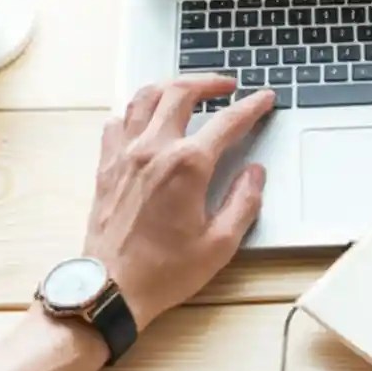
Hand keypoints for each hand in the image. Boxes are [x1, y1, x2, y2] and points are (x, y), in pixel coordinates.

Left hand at [84, 75, 273, 330]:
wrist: (111, 288)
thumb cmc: (164, 271)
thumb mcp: (220, 244)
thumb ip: (243, 202)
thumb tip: (255, 173)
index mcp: (187, 165)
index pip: (228, 122)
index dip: (252, 106)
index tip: (265, 99)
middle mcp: (154, 149)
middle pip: (181, 92)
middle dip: (209, 81)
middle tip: (227, 85)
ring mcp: (125, 154)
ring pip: (145, 97)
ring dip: (170, 86)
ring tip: (187, 89)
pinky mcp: (106, 165)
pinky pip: (118, 121)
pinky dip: (135, 111)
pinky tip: (145, 119)